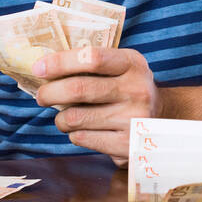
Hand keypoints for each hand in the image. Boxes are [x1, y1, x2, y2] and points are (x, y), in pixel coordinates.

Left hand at [33, 46, 158, 162]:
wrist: (162, 118)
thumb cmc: (128, 88)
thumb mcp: (121, 67)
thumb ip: (90, 65)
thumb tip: (44, 68)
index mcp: (132, 64)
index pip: (92, 57)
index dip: (60, 62)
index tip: (38, 68)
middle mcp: (136, 89)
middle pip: (78, 89)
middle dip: (50, 93)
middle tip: (41, 96)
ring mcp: (133, 118)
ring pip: (74, 118)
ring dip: (60, 118)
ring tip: (65, 117)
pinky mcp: (127, 144)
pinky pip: (82, 138)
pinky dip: (74, 134)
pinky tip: (83, 129)